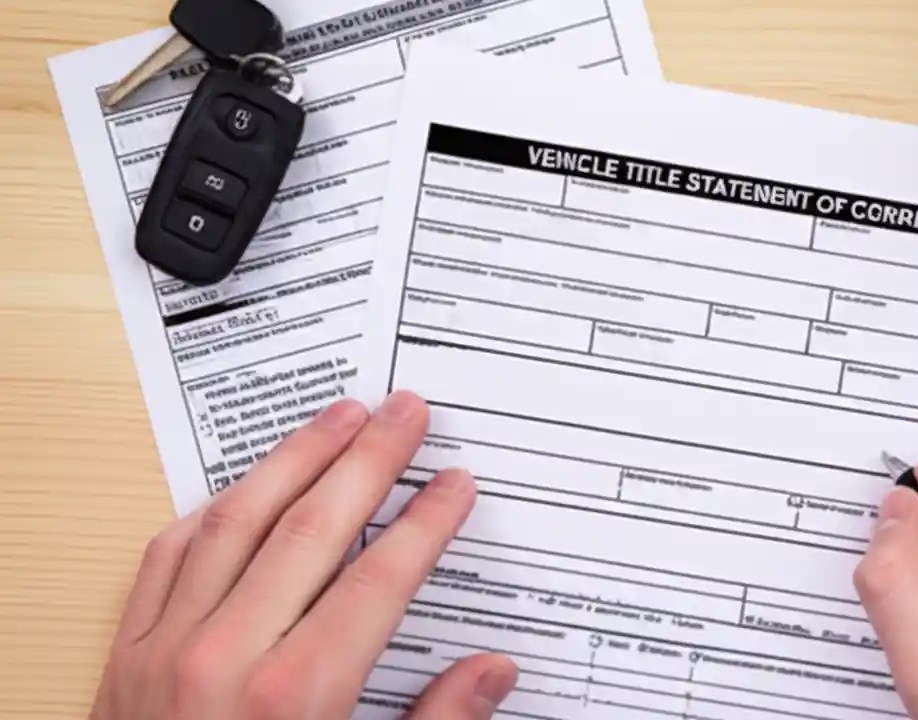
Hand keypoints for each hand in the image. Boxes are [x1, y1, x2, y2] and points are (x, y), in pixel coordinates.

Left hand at [90, 392, 517, 719]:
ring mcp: (167, 652)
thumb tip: (493, 673)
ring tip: (338, 414)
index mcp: (297, 698)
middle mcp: (227, 659)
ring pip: (236, 521)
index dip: (427, 523)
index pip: (381, 578)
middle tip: (406, 412)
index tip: (456, 483)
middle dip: (368, 460)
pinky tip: (244, 486)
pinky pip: (167, 556)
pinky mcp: (124, 659)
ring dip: (293, 459)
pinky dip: (210, 511)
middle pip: (312, 528)